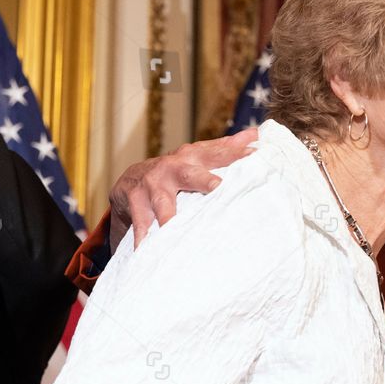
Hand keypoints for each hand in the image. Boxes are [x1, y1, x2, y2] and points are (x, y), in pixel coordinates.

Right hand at [109, 129, 259, 250]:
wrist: (130, 181)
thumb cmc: (172, 171)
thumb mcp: (196, 157)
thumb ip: (223, 149)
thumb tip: (255, 134)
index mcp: (190, 157)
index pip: (215, 153)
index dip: (234, 153)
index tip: (254, 154)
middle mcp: (171, 168)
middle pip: (189, 174)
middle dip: (203, 180)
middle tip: (217, 186)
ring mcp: (152, 186)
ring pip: (164, 203)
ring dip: (170, 216)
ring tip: (174, 227)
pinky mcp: (136, 204)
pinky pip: (142, 224)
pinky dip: (143, 238)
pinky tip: (145, 249)